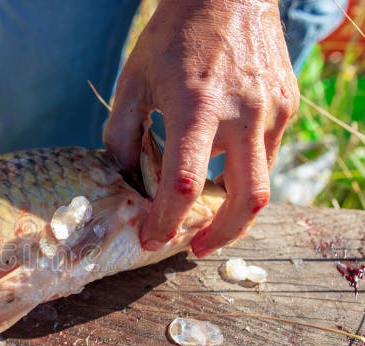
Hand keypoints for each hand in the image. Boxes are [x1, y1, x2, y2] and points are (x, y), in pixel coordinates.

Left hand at [103, 0, 298, 256]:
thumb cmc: (173, 35)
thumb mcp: (133, 81)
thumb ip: (121, 134)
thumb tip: (122, 179)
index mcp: (197, 108)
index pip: (184, 184)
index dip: (165, 221)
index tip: (151, 238)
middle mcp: (242, 114)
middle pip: (247, 200)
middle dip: (221, 235)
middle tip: (196, 247)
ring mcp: (273, 110)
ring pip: (262, 181)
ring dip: (234, 208)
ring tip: (207, 214)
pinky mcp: (288, 106)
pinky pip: (268, 154)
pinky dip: (245, 172)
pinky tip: (222, 167)